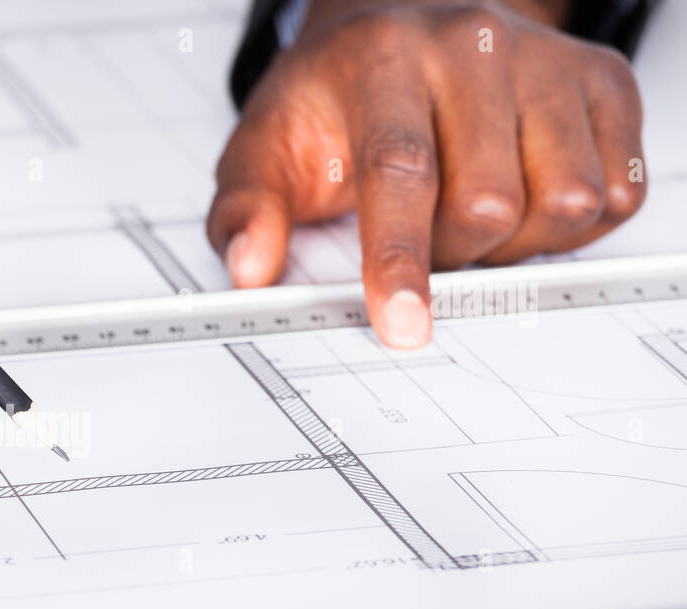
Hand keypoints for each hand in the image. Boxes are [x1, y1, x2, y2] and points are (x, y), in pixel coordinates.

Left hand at [207, 0, 646, 346]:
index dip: (400, 258)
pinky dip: (568, 224)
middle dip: (451, 251)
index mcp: (381, 58)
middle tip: (422, 233)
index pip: (400, 170)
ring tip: (470, 213)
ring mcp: (545, 59)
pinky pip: (617, 194)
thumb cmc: (335, 99)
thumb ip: (245, 211)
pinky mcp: (602, 80)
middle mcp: (472, 44)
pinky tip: (524, 195)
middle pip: (489, 204)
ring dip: (515, 241)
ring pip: (566, 203)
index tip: (402, 325)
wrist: (398, 24)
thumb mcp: (265, 147)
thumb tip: (252, 269)